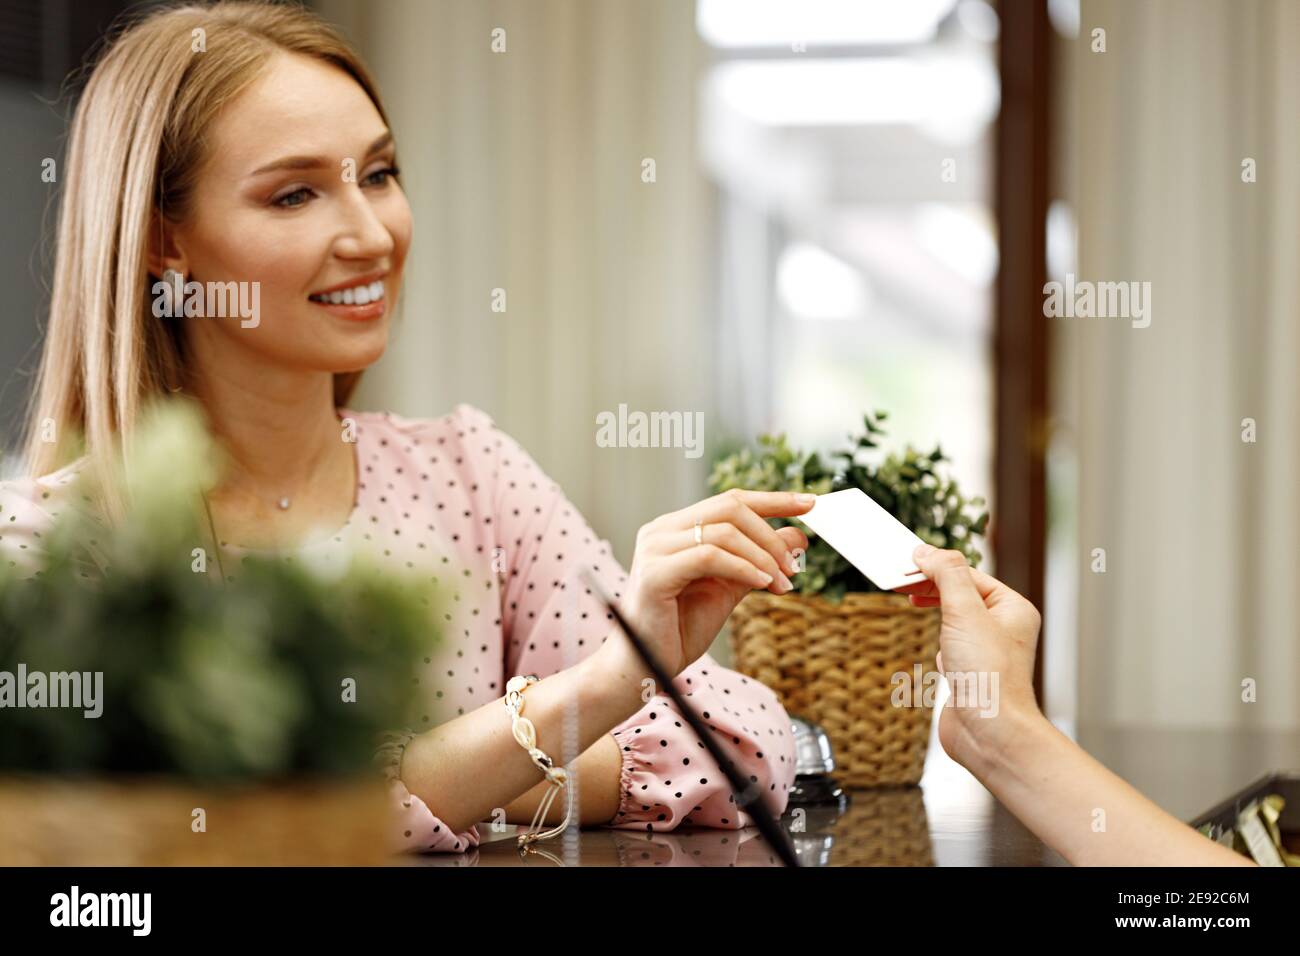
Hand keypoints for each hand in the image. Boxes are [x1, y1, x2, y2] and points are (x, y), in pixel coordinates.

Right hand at [610, 489, 812, 680]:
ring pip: (723, 531)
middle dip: (770, 534)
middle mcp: (662, 530)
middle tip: (793, 566)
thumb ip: (759, 560)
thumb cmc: (681, 628)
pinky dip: (744, 568)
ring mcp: (655, 548)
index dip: (772, 499)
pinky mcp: (655, 572)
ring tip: (782, 584)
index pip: (730, 500)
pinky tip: (762, 583)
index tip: (809, 503)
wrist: (646, 666)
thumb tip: (798, 536)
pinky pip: (709, 556)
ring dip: (763, 556)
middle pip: (730, 508)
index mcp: (676, 528)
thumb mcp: (730, 588)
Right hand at [895, 544, 1042, 771]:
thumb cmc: (987, 676)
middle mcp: (1004, 628)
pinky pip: (950, 648)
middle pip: (960, 594)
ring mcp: (987, 652)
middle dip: (931, 587)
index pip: (969, 574)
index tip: (906, 562)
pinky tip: (940, 657)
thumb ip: (947, 575)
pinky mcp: (971, 674)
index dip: (936, 566)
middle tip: (901, 580)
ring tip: (912, 603)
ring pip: (954, 620)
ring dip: (935, 614)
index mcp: (1012, 608)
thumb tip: (927, 551)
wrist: (990, 733)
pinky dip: (939, 647)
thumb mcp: (964, 612)